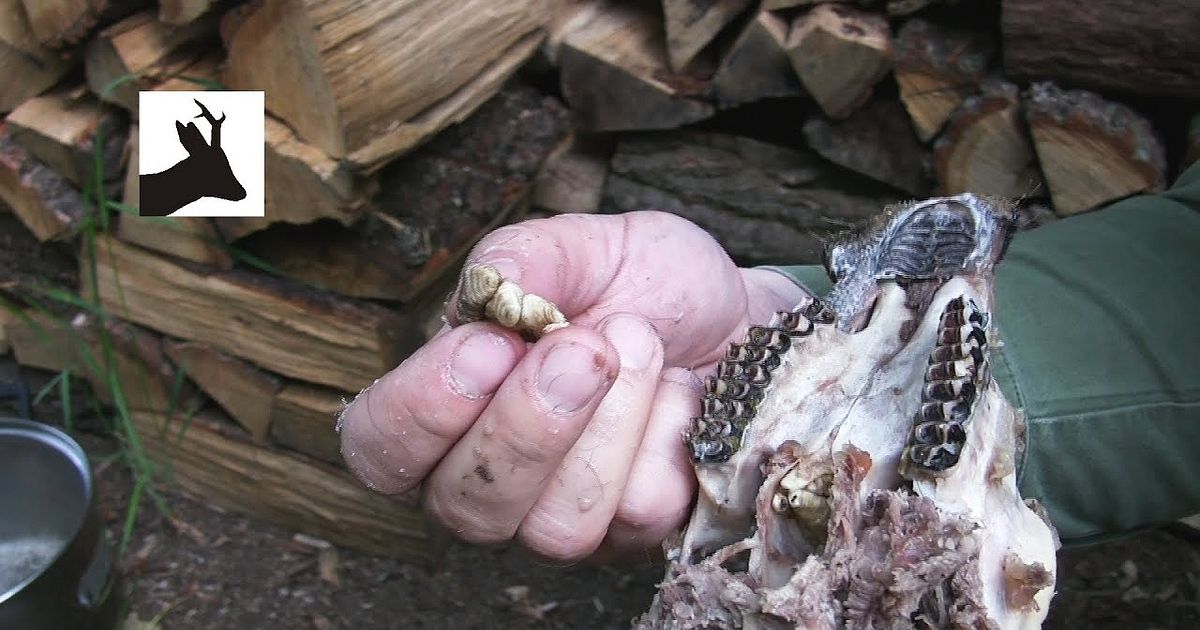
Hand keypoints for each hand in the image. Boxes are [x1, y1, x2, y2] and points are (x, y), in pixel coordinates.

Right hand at [339, 211, 808, 561]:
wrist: (742, 315)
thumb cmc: (647, 283)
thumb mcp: (586, 246)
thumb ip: (525, 259)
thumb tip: (488, 289)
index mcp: (448, 409)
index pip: (380, 448)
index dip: (421, 412)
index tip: (487, 346)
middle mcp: (490, 480)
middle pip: (465, 506)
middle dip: (529, 424)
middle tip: (585, 346)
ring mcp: (563, 519)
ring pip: (555, 527)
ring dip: (609, 423)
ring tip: (640, 345)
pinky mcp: (636, 537)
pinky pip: (638, 513)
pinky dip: (666, 433)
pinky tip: (679, 393)